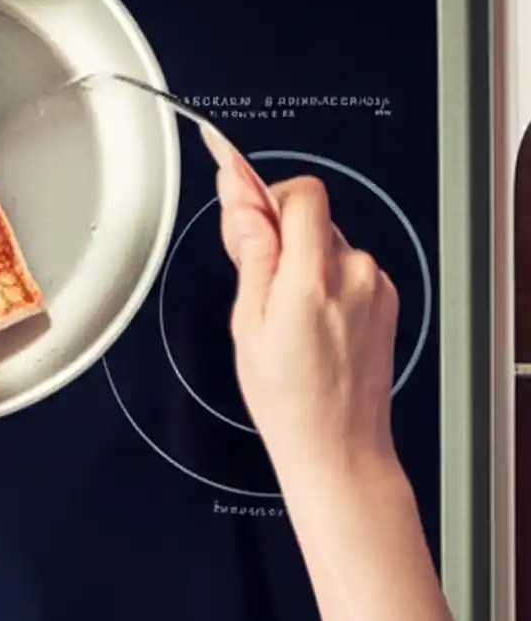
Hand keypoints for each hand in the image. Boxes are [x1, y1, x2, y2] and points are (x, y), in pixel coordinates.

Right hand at [207, 137, 460, 620]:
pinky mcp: (387, 298)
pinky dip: (325, 277)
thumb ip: (252, 252)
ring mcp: (376, 285)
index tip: (232, 175)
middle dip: (278, 231)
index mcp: (312, 279)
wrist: (337, 445)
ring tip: (284, 312)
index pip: (300, 194)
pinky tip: (311, 319)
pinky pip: (348, 266)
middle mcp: (354, 273)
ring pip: (328, 240)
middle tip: (253, 277)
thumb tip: (242, 199)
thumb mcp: (247, 323)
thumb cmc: (287, 397)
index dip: (264, 190)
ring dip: (302, 258)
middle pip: (311, 215)